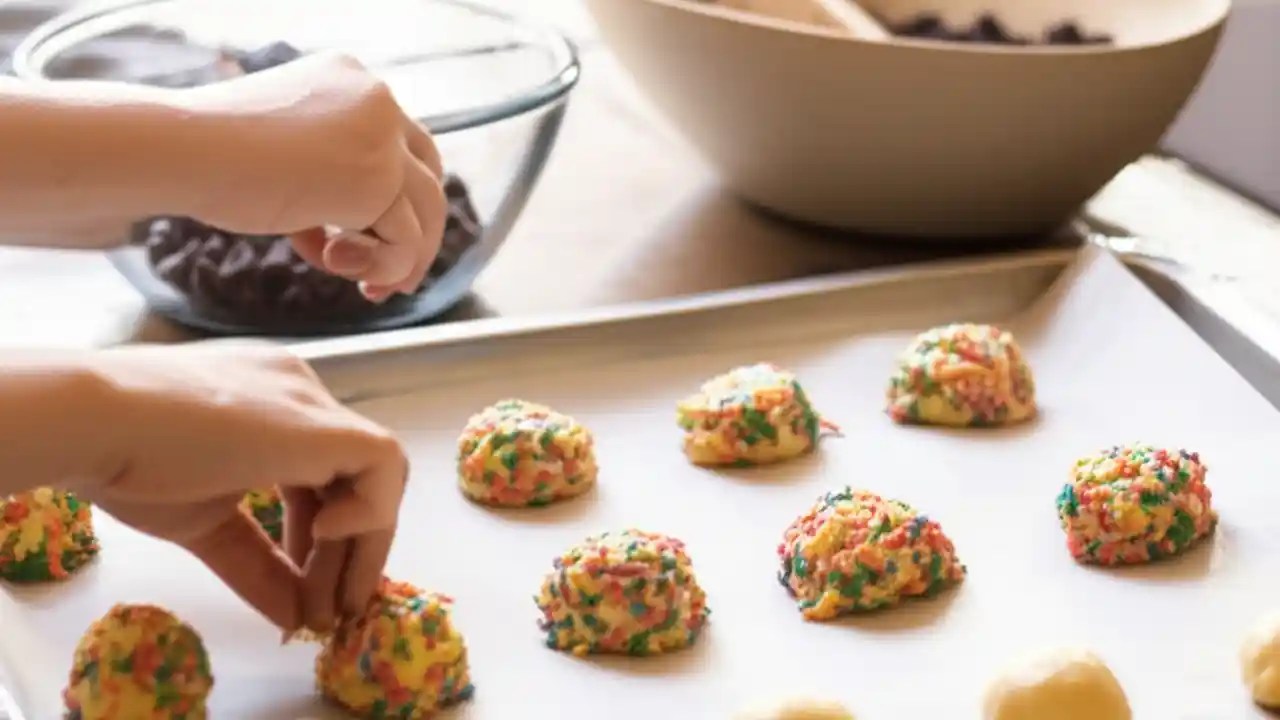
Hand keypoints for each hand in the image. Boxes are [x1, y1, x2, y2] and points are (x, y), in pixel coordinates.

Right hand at [85, 340, 406, 632]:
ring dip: (358, 551)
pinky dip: (369, 514)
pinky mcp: (323, 421)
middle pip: (350, 478)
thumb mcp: (203, 523)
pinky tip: (324, 537)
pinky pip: (383, 464)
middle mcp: (299, 394)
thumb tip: (294, 617)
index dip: (320, 536)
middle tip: (326, 610)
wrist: (93, 422)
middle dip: (344, 553)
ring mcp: (312, 402)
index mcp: (266, 406)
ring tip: (326, 602)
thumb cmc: (127, 461)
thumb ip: (255, 562)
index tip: (304, 588)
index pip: (319, 472)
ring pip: (374, 476)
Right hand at [182, 52, 446, 300]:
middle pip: (427, 177)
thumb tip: (355, 235)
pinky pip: (406, 239)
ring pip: (427, 211)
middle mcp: (378, 102)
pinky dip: (381, 265)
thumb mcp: (285, 158)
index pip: (403, 146)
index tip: (372, 242)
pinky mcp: (378, 179)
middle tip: (390, 284)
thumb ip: (329, 179)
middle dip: (415, 238)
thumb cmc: (211, 158)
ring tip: (364, 286)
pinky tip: (332, 263)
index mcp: (354, 84)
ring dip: (399, 260)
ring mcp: (382, 139)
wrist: (183, 149)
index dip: (397, 201)